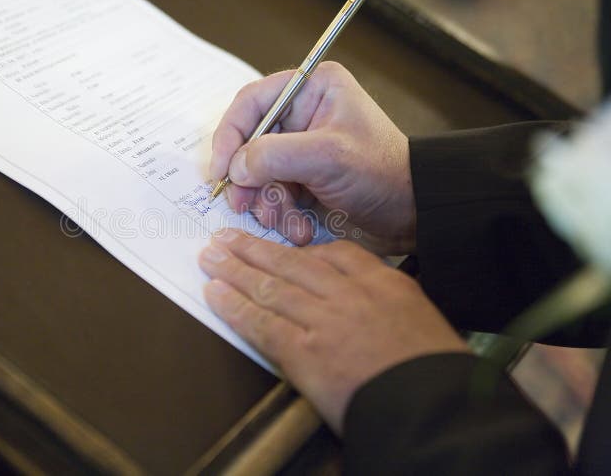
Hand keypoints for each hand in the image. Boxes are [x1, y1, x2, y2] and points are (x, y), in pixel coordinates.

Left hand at [199, 229, 468, 434]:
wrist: (433, 408)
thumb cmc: (435, 371)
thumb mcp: (423, 321)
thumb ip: (388, 305)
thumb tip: (366, 307)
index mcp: (383, 284)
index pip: (336, 254)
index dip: (298, 250)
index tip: (279, 248)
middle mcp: (349, 294)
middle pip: (292, 263)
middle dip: (254, 249)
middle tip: (227, 238)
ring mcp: (324, 321)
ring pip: (270, 286)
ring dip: (234, 270)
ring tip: (211, 257)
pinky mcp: (305, 352)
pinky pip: (261, 323)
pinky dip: (234, 307)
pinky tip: (215, 295)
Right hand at [210, 62, 414, 254]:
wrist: (414, 213)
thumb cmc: (384, 173)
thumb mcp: (327, 158)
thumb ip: (274, 156)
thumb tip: (234, 166)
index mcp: (313, 89)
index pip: (252, 103)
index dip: (230, 136)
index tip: (221, 170)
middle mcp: (305, 113)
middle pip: (251, 142)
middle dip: (249, 179)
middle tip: (244, 204)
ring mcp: (304, 147)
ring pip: (260, 173)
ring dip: (268, 202)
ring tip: (284, 222)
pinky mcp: (306, 175)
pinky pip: (275, 192)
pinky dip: (282, 213)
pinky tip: (299, 228)